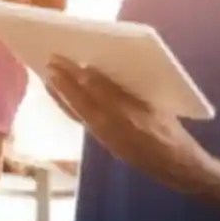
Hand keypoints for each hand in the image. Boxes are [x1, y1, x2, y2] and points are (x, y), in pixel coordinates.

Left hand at [46, 57, 206, 191]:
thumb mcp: (155, 105)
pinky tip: (59, 95)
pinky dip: (66, 106)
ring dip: (60, 93)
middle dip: (65, 80)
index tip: (68, 57)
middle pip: (82, 98)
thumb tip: (104, 72)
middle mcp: (112, 125)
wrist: (172, 163)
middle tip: (51, 60)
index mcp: (129, 112)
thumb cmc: (168, 128)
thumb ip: (130, 91)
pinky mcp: (100, 139)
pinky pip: (79, 119)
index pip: (100, 89)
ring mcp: (103, 134)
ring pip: (76, 110)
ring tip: (48, 76)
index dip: (81, 74)